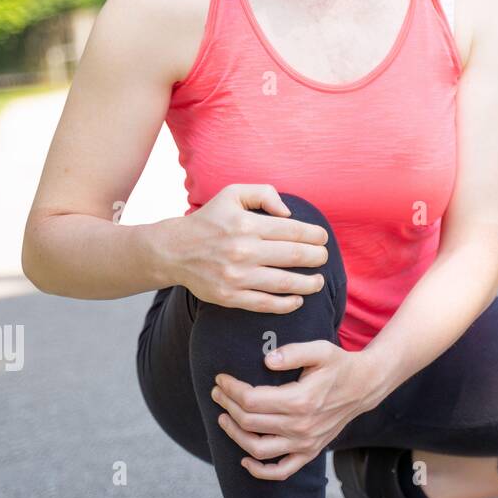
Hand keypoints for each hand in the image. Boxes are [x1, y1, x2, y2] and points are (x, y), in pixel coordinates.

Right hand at [165, 183, 329, 312]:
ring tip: (319, 281)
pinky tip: (298, 300)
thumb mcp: (233, 194)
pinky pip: (265, 304)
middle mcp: (243, 250)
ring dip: (309, 283)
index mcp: (247, 224)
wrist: (173, 251)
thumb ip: (264, 194)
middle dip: (318, 257)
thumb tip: (289, 213)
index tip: (323, 238)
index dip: (316, 235)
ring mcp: (236, 276)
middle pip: (295, 256)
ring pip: (285, 283)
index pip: (294, 230)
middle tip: (323, 258)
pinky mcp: (229, 296)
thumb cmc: (210, 221)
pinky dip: (286, 304)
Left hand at [210, 342, 391, 479]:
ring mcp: (305, 443)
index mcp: (301, 400)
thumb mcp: (321, 349)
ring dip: (234, 435)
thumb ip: (293, 352)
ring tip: (224, 418)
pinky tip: (245, 460)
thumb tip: (266, 360)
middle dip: (227, 406)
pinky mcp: (309, 452)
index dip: (231, 389)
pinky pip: (281, 471)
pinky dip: (259, 471)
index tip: (221, 379)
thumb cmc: (339, 365)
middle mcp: (301, 426)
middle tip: (218, 393)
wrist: (364, 386)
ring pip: (257, 448)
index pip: (252, 400)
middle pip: (249, 422)